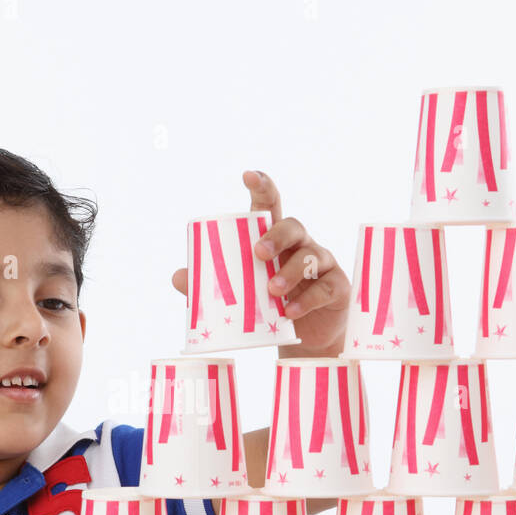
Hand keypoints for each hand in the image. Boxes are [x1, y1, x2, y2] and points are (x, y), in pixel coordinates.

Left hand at [172, 170, 350, 355]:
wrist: (306, 338)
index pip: (270, 206)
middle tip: (258, 253)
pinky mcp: (336, 288)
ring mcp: (322, 264)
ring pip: (310, 257)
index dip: (262, 187)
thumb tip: (178, 277)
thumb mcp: (243, 295)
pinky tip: (290, 312)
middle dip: (275, 236)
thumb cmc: (271, 307)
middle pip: (292, 226)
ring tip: (271, 291)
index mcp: (275, 239)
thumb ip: (212, 285)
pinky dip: (307, 300)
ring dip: (289, 272)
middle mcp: (300, 245)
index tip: (248, 176)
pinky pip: (325, 288)